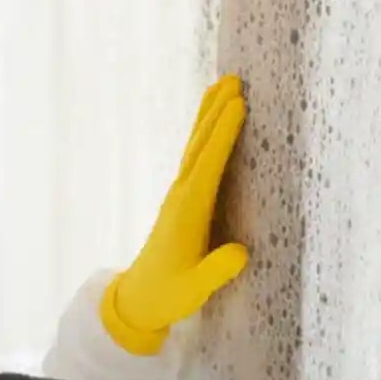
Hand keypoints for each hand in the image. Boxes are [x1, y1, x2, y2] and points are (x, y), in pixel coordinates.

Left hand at [102, 74, 249, 354]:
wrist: (139, 300)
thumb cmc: (169, 295)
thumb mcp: (195, 289)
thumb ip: (216, 271)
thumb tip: (241, 253)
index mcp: (187, 212)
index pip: (208, 166)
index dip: (223, 136)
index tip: (238, 105)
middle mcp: (181, 198)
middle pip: (199, 146)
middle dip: (215, 113)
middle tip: (233, 79)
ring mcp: (179, 197)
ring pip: (195, 148)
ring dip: (208, 117)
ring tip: (222, 87)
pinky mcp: (182, 202)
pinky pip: (196, 160)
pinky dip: (206, 137)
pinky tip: (213, 126)